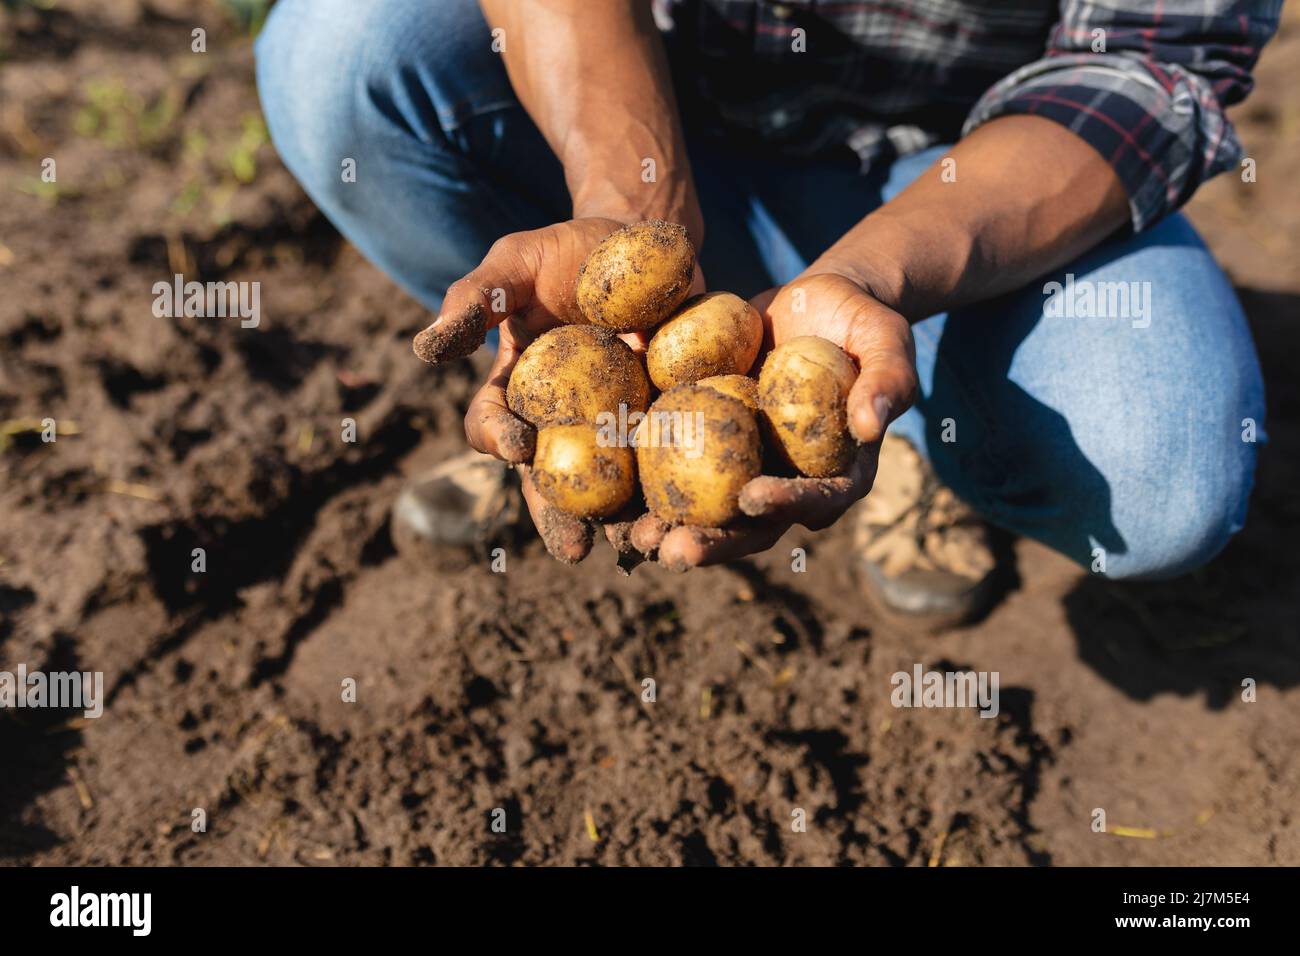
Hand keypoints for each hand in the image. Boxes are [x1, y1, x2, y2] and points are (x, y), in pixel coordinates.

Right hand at [413, 218, 697, 564]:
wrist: (646, 241)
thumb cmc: (571, 251)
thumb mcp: (517, 262)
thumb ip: (476, 298)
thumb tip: (424, 348)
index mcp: (518, 390)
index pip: (493, 425)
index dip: (499, 438)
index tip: (518, 444)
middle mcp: (561, 421)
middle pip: (551, 481)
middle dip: (560, 518)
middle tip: (573, 548)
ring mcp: (615, 426)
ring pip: (610, 489)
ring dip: (620, 524)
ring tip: (635, 549)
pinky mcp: (667, 420)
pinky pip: (668, 464)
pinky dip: (676, 494)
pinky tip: (689, 518)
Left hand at [632, 272, 918, 568]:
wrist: (812, 305)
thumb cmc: (858, 321)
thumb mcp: (886, 338)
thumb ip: (889, 379)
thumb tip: (875, 424)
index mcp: (837, 473)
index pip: (816, 500)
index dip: (786, 506)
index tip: (752, 499)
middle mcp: (788, 484)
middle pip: (751, 526)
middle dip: (712, 543)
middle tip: (673, 552)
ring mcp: (743, 472)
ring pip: (706, 514)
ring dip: (669, 532)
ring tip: (631, 540)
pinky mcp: (706, 450)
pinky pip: (673, 474)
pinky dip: (642, 489)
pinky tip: (605, 499)